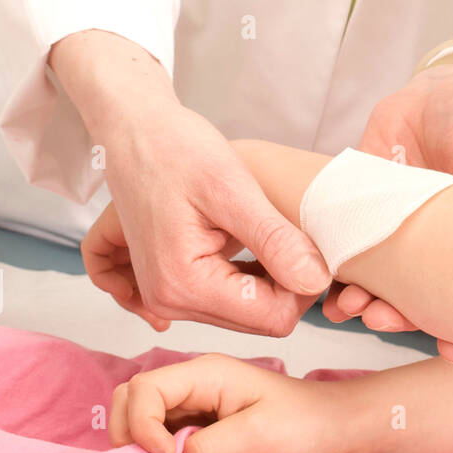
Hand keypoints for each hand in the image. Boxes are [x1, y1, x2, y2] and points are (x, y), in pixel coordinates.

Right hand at [81, 99, 331, 335]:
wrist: (136, 133)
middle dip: (286, 283)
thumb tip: (317, 283)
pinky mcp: (168, 285)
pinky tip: (253, 246)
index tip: (308, 243)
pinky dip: (247, 278)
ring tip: (271, 232)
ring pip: (245, 312)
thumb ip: (275, 241)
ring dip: (269, 279)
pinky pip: (224, 301)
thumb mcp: (234, 191)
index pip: (273, 318)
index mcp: (184, 284)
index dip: (304, 285)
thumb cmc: (179, 151)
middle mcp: (169, 303)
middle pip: (259, 320)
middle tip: (292, 232)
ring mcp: (165, 297)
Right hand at [109, 353, 356, 452]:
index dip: (141, 426)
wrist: (333, 426)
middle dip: (130, 433)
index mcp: (206, 372)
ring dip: (142, 444)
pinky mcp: (198, 427)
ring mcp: (193, 405)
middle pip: (129, 400)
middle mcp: (192, 384)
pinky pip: (161, 437)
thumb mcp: (259, 433)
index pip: (142, 389)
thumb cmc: (306, 420)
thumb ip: (208, 446)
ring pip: (140, 419)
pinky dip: (158, 452)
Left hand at [326, 63, 452, 360]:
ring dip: (364, 300)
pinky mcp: (362, 210)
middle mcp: (434, 247)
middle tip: (378, 322)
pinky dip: (333, 268)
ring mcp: (396, 231)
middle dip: (399, 316)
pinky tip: (324, 288)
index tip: (451, 348)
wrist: (440, 91)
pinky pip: (345, 245)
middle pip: (418, 295)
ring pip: (380, 279)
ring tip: (347, 308)